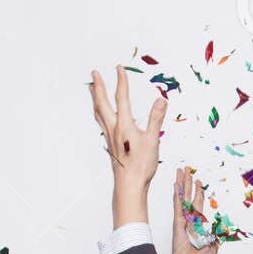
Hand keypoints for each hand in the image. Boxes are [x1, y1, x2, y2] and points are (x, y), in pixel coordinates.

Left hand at [89, 64, 166, 224]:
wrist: (128, 185)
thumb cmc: (140, 165)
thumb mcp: (152, 141)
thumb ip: (156, 119)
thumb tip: (161, 100)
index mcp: (124, 125)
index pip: (122, 98)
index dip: (121, 82)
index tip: (119, 68)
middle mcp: (113, 129)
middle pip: (102, 103)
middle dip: (98, 86)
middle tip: (94, 73)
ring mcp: (110, 137)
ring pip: (98, 113)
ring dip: (95, 98)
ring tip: (92, 89)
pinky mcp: (111, 145)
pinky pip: (101, 123)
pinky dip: (99, 113)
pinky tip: (101, 115)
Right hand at [169, 165, 218, 253]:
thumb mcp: (213, 245)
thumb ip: (216, 236)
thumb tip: (221, 230)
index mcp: (197, 223)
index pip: (198, 203)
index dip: (198, 191)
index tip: (198, 181)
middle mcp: (189, 219)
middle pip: (189, 196)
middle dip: (188, 182)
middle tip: (187, 169)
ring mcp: (183, 220)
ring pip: (183, 197)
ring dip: (183, 183)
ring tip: (181, 170)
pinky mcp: (178, 223)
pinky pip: (178, 206)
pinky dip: (178, 195)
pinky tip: (177, 185)